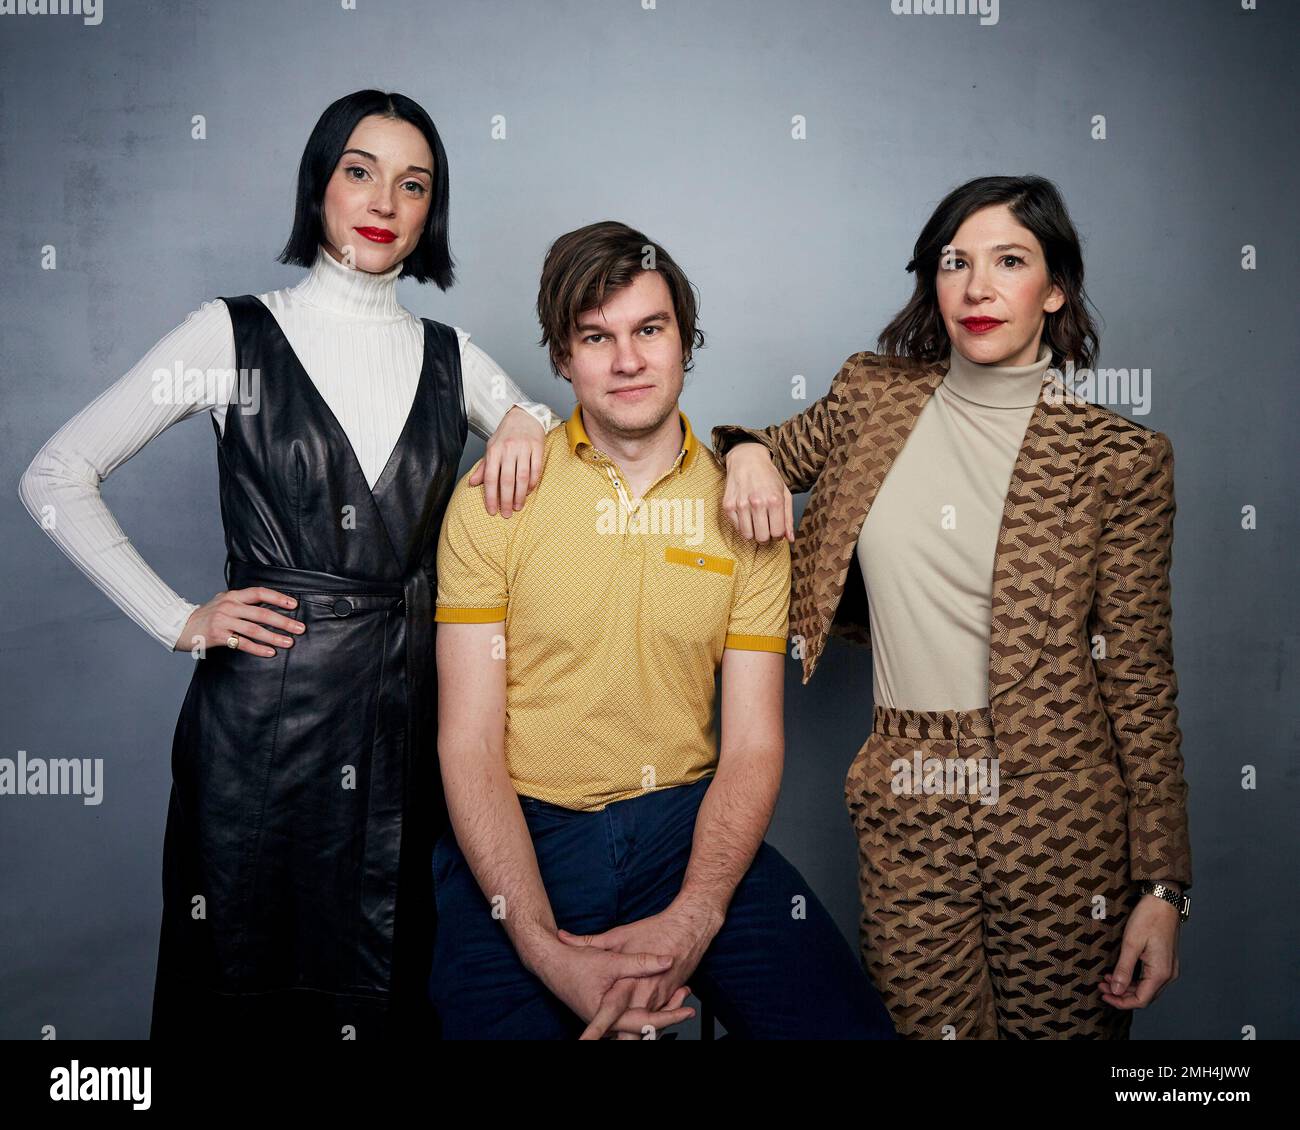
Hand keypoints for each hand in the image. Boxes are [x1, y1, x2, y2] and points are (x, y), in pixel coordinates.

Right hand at [175, 587, 303, 655]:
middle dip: (283, 621)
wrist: (180, 626)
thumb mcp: (223, 602)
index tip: (294, 605)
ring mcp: (223, 621)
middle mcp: (229, 606)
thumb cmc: (206, 615)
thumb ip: (242, 602)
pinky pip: (242, 643)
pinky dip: (258, 648)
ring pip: (254, 629)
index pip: (259, 593)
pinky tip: (270, 652)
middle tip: (300, 628)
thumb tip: (268, 604)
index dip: (278, 598)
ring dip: (274, 637)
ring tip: (289, 642)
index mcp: (233, 596)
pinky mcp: (218, 636)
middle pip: (261, 613)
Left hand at [470, 405, 544, 517]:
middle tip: (506, 514)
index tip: (492, 511)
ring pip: (522, 477)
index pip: (490, 477)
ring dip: (520, 495)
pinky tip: (528, 492)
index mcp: (494, 450)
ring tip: (518, 507)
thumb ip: (483, 467)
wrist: (524, 415)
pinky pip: (536, 469)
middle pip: (507, 480)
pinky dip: (533, 483)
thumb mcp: (491, 448)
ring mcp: (524, 448)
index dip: (490, 496)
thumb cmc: (506, 435)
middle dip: (506, 500)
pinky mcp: (537, 447)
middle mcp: (508, 449)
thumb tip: (472, 483)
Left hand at [558, 898, 723, 1038]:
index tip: (583, 1042)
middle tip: (600, 1039)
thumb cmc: (654, 929)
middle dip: (621, 1038)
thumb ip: (588, 941)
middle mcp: (647, 997)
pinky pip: (659, 1018)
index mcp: (630, 984)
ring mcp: (660, 999)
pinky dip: (650, 1024)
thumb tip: (562, 936)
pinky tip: (642, 1023)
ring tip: (620, 1035)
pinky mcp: (670, 997)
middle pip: (632, 1033)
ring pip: (647, 1029)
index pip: (610, 1017)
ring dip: (634, 1033)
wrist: (689, 927)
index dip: (594, 1033)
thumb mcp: (617, 936)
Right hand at [721, 443, 792, 542]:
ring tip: (756, 523)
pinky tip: (746, 516)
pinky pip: (736, 528)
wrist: (747, 459)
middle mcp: (757, 502)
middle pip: (762, 537)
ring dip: (753, 533)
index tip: (776, 531)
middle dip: (766, 537)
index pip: (777, 533)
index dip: (778, 536)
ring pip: (747, 536)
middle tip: (766, 529)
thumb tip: (790, 539)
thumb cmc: (768, 477)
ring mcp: (740, 504)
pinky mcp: (728, 505)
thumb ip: (788, 518)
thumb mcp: (784, 493)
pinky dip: (742, 526)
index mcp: (774, 500)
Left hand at [1101, 893, 1181, 1008]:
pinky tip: (1119, 972)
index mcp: (1161, 973)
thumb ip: (1124, 969)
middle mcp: (1168, 974)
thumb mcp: (1131, 944)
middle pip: (1144, 995)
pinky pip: (1149, 977)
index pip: (1141, 1000)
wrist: (1163, 901)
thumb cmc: (1149, 918)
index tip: (1104, 996)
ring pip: (1146, 987)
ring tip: (1107, 979)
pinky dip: (1134, 978)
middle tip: (1101, 986)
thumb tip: (1116, 990)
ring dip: (1127, 986)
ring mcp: (1169, 968)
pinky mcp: (1165, 961)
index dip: (1121, 1002)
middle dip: (1121, 994)